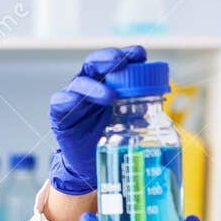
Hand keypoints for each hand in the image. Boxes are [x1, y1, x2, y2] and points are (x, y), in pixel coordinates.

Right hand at [48, 46, 145, 195]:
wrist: (87, 165)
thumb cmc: (110, 140)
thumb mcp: (131, 122)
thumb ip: (142, 108)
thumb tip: (161, 98)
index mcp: (108, 82)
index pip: (118, 62)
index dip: (127, 55)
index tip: (140, 54)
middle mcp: (90, 85)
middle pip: (96, 64)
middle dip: (109, 59)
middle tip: (122, 61)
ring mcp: (74, 98)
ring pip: (81, 82)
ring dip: (95, 86)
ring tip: (110, 96)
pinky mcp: (60, 113)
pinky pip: (61, 101)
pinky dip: (69, 99)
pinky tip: (75, 101)